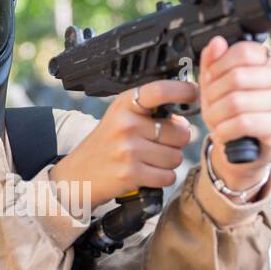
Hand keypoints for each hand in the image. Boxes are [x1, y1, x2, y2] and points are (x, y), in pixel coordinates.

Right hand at [50, 79, 196, 210]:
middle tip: (157, 146)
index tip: (194, 92)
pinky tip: (146, 174)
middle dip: (176, 142)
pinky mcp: (131, 173)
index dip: (183, 90)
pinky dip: (162, 179)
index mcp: (124, 105)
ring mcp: (128, 149)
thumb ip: (148, 113)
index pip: (159, 90)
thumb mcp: (119, 119)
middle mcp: (126, 124)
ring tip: (147, 161)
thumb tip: (185, 117)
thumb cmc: (104, 147)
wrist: (76, 177)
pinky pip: (167, 176)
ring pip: (176, 157)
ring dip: (168, 163)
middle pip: (180, 132)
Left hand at [200, 36, 270, 190]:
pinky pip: (244, 122)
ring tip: (214, 121)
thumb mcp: (216, 84)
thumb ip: (213, 61)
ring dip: (216, 114)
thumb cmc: (231, 113)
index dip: (217, 67)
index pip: (243, 51)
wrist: (242, 150)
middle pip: (238, 77)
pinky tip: (222, 133)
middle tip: (209, 105)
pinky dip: (225, 130)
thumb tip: (217, 42)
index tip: (209, 81)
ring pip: (237, 101)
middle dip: (213, 94)